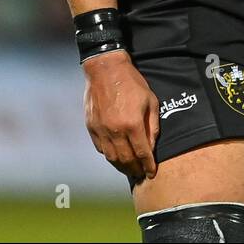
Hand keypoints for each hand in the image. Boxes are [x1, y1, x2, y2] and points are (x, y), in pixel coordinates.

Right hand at [82, 49, 160, 179]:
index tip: (151, 173)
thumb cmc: (132, 83)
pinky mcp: (91, 127)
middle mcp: (115, 130)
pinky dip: (109, 156)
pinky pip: (100, 148)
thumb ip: (152, 126)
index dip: (148, 166)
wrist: (106, 69)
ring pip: (111, 157)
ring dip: (122, 166)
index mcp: (132, 124)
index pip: (142, 153)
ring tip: (129, 169)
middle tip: (141, 174)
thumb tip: (151, 146)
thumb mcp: (151, 101)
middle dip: (135, 169)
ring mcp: (101, 130)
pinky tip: (116, 156)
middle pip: (126, 159)